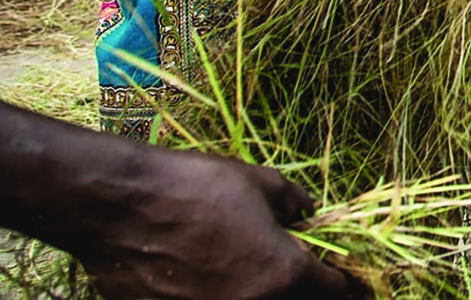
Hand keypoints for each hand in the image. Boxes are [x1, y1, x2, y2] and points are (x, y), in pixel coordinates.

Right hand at [66, 147, 355, 299]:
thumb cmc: (194, 187)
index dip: (345, 285)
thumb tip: (309, 212)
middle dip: (308, 295)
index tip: (350, 283)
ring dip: (266, 297)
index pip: (332, 292)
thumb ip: (293, 203)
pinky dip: (223, 299)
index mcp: (282, 274)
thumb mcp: (259, 183)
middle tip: (309, 281)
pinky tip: (215, 284)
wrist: (120, 207)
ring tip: (256, 275)